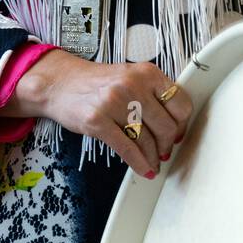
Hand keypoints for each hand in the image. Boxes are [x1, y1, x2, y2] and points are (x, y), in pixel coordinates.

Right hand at [6, 48, 192, 178]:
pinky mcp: (98, 121)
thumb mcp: (130, 77)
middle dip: (167, 145)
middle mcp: (133, 85)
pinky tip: (144, 169)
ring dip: (153, 157)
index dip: (182, 124)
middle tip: (164, 152)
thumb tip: (176, 125)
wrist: (59, 84)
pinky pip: (127, 149)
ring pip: (147, 140)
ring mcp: (114, 102)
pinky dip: (139, 163)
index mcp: (147, 72)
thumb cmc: (97, 83)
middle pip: (166, 126)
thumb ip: (153, 94)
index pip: (180, 103)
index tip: (178, 134)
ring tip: (153, 163)